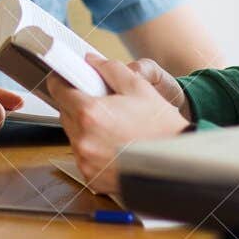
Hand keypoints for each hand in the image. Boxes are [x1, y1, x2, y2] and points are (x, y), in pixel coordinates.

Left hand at [45, 55, 191, 194]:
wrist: (180, 161)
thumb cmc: (161, 125)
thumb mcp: (138, 87)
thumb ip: (110, 69)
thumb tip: (90, 61)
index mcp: (90, 113)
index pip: (58, 90)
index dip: (61, 81)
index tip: (64, 78)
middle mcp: (83, 139)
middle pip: (64, 113)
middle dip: (76, 104)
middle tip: (97, 102)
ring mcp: (86, 161)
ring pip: (72, 135)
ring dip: (83, 127)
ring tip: (110, 125)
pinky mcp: (91, 177)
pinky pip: (82, 155)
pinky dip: (92, 147)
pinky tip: (112, 143)